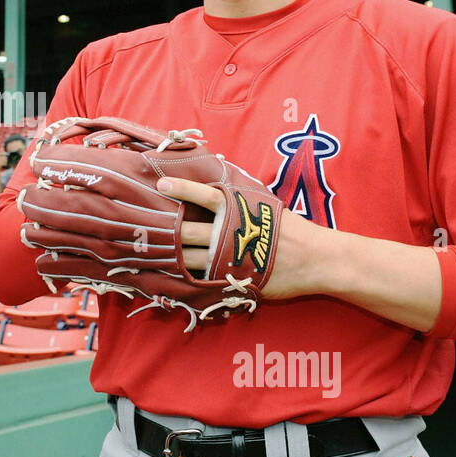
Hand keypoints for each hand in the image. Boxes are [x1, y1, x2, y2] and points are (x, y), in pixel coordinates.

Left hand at [156, 176, 315, 299]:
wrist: (314, 259)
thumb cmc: (288, 228)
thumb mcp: (263, 203)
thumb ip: (237, 196)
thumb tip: (216, 176)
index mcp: (236, 209)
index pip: (204, 195)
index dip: (181, 189)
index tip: (161, 185)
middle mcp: (228, 232)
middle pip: (187, 231)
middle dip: (164, 229)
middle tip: (141, 225)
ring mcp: (227, 259)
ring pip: (187, 258)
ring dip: (166, 256)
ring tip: (143, 252)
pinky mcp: (230, 279)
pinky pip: (199, 280)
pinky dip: (181, 278)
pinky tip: (163, 276)